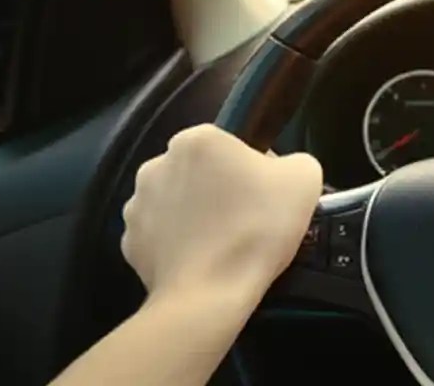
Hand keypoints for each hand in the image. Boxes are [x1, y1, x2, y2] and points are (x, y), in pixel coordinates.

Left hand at [121, 125, 322, 303]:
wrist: (211, 294)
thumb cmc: (258, 228)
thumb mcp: (304, 179)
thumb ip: (294, 161)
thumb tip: (278, 170)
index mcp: (198, 140)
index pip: (233, 145)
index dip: (254, 169)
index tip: (267, 197)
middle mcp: (157, 163)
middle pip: (201, 171)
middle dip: (220, 189)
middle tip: (247, 221)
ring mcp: (137, 204)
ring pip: (177, 202)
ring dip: (195, 215)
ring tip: (222, 245)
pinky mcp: (129, 241)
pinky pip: (160, 235)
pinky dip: (177, 244)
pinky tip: (200, 261)